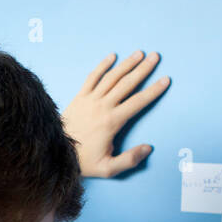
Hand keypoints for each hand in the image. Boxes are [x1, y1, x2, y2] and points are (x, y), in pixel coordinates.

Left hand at [61, 50, 169, 178]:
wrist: (56, 151)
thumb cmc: (83, 161)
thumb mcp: (108, 168)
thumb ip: (129, 160)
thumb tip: (148, 148)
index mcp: (112, 121)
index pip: (138, 102)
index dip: (153, 90)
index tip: (165, 80)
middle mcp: (102, 106)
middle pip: (127, 84)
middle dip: (143, 69)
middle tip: (155, 57)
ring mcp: (90, 99)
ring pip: (112, 77)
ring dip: (126, 64)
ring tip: (140, 53)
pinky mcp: (79, 97)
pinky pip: (92, 77)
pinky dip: (102, 65)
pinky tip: (112, 56)